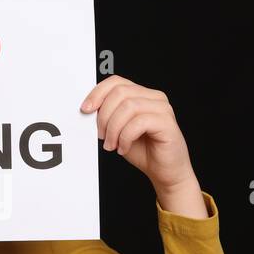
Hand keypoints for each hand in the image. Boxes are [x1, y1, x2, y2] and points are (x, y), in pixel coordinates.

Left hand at [80, 75, 201, 210]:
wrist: (164, 171)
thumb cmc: (143, 151)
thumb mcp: (118, 130)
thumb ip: (108, 116)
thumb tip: (89, 109)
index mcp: (142, 95)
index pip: (116, 82)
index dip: (97, 93)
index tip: (85, 109)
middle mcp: (154, 98)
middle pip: (120, 92)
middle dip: (104, 115)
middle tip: (101, 135)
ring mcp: (162, 108)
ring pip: (128, 106)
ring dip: (113, 128)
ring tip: (112, 144)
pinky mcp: (167, 123)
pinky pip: (138, 122)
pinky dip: (125, 137)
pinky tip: (123, 148)